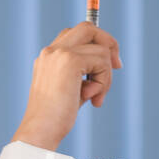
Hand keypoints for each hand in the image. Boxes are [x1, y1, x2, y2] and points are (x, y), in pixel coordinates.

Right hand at [11, 21, 122, 150]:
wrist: (41, 130)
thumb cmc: (56, 117)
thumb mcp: (72, 89)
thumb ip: (86, 73)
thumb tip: (112, 62)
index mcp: (48, 56)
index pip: (76, 35)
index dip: (96, 43)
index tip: (110, 63)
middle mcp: (52, 50)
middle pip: (88, 28)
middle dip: (109, 43)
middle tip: (118, 66)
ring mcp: (60, 53)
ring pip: (101, 49)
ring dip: (106, 75)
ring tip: (95, 97)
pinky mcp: (70, 60)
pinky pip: (103, 61)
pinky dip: (104, 82)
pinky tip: (92, 99)